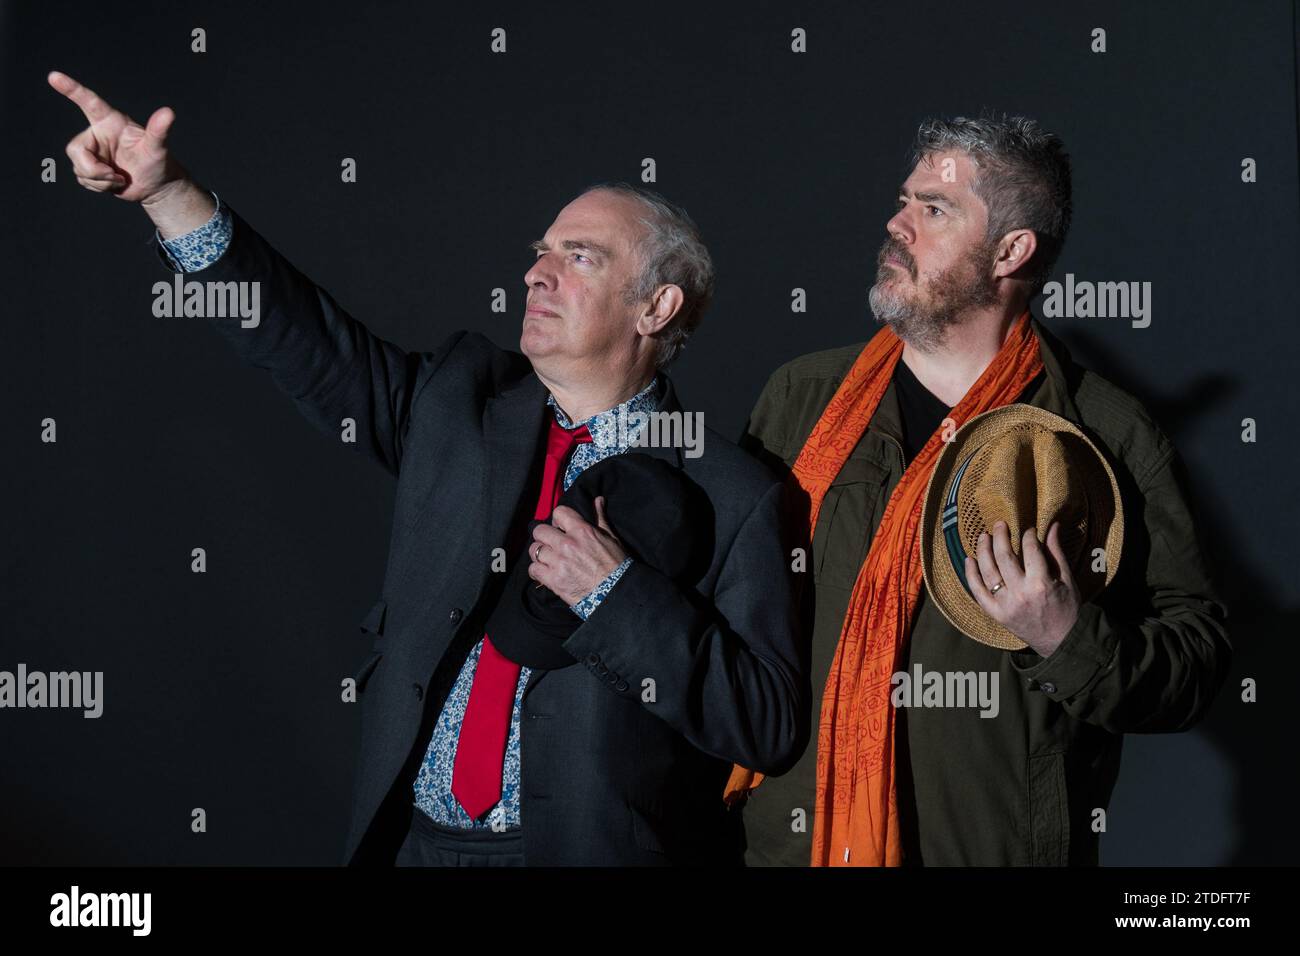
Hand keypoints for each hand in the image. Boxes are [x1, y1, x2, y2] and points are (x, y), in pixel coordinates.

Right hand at [48, 70, 186, 204]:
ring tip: (120, 178)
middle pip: (76, 149)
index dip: (71, 89)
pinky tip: (114, 183)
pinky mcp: (89, 168)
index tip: (53, 76)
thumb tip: (168, 113)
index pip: (88, 103)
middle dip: (93, 169)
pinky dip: (99, 187)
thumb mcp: (158, 148)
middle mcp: (97, 134)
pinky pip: (82, 179)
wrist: (156, 186)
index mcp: (110, 122)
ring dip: (100, 180)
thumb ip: (159, 131)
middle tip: (115, 175)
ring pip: (78, 167)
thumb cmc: (158, 162)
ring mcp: (92, 151)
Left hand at [527, 497, 626, 606]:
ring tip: (547, 559)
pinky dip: (536, 571)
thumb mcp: (611, 538)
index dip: (557, 519)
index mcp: (582, 531)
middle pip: (540, 531)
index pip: (558, 512)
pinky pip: (533, 569)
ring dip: (539, 554)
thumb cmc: (616, 566)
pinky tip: (544, 572)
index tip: (559, 527)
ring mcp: (559, 562)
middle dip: (544, 536)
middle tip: (550, 544)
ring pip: (534, 550)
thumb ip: (600, 518)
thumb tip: (597, 500)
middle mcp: (567, 544)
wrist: (616, 593)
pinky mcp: (554, 580)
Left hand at [964, 520, 1080, 655]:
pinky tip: (969, 560)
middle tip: (999, 524)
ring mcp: (1005, 605)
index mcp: (1041, 583)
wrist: (1061, 642)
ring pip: (988, 572)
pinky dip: (971, 575)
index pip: (1030, 550)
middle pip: (1004, 556)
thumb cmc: (1068, 608)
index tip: (1029, 530)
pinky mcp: (996, 614)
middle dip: (1001, 536)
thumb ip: (1056, 552)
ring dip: (983, 551)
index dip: (1028, 535)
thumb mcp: (1067, 579)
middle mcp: (1021, 593)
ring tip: (983, 536)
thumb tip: (1053, 525)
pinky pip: (978, 592)